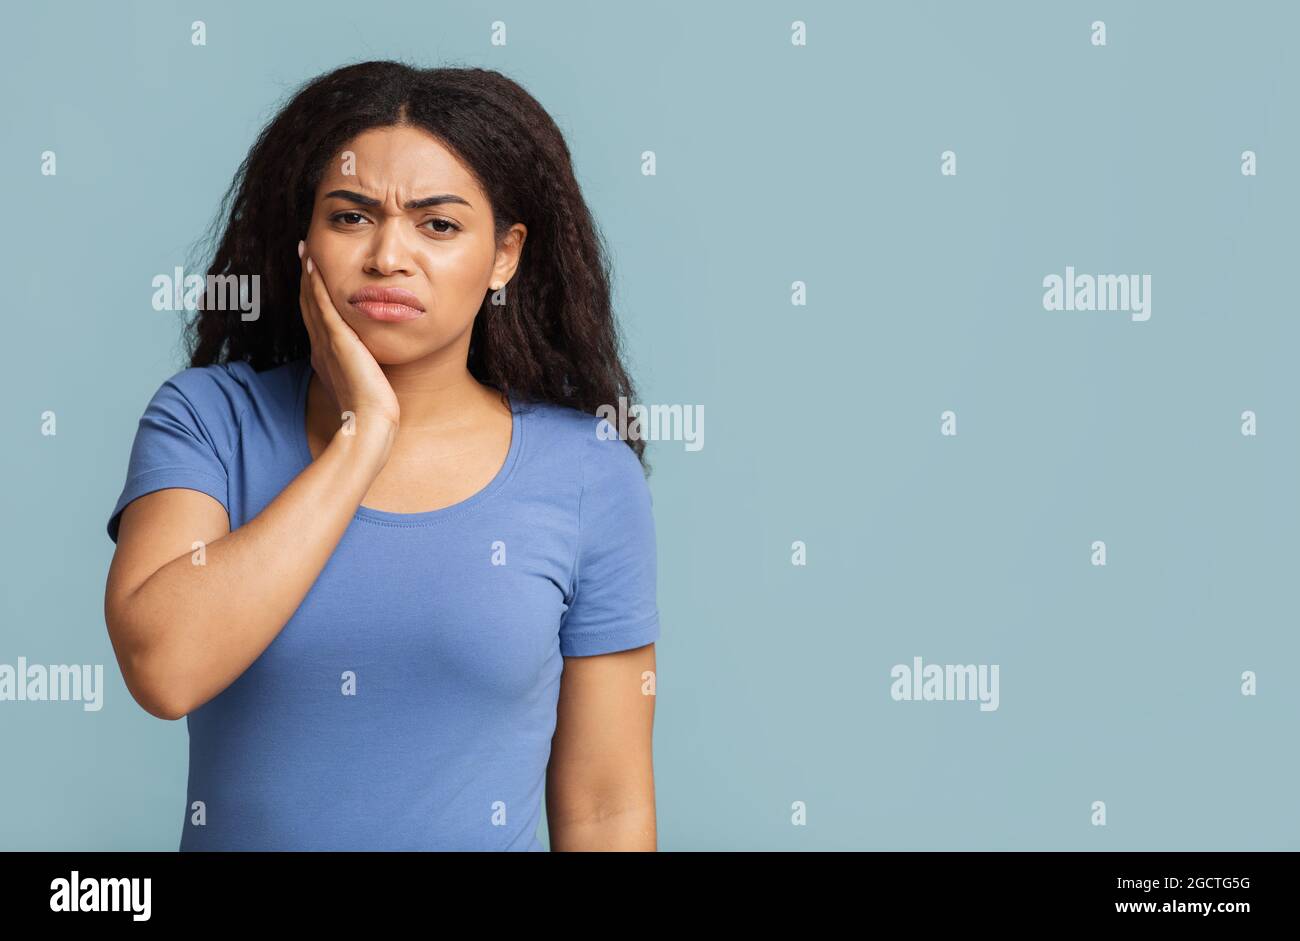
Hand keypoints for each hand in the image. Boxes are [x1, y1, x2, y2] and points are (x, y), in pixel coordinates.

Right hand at [298, 240, 400, 438]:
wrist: (368, 425)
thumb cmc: (372, 414)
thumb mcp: (366, 386)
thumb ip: (366, 370)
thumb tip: (375, 365)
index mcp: (327, 359)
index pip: (317, 319)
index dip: (313, 296)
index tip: (314, 275)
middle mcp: (321, 348)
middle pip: (309, 305)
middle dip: (307, 278)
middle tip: (304, 252)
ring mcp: (326, 343)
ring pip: (312, 300)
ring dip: (308, 274)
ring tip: (306, 250)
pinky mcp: (336, 341)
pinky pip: (321, 305)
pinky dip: (316, 283)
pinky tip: (314, 264)